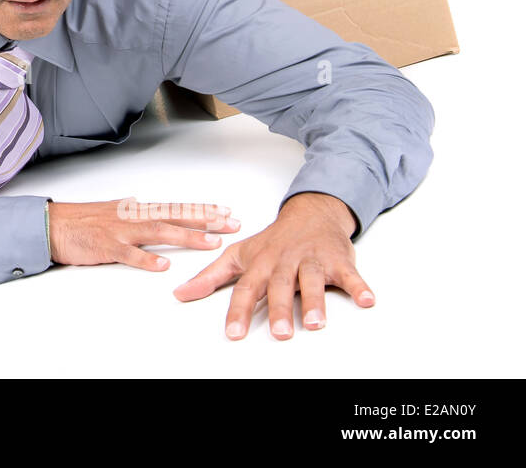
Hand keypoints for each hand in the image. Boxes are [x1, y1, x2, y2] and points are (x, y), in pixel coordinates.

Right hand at [48, 196, 240, 268]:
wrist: (53, 224)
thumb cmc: (82, 221)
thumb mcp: (113, 211)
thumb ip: (132, 212)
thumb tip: (146, 206)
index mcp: (136, 210)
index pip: (176, 207)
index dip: (202, 210)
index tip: (226, 212)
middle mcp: (133, 216)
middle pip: (175, 216)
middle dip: (206, 220)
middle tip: (232, 224)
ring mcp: (120, 231)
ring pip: (158, 231)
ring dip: (186, 236)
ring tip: (210, 243)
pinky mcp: (106, 247)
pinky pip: (129, 254)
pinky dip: (146, 259)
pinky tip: (163, 265)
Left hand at [171, 191, 373, 339]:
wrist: (309, 213)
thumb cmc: (272, 241)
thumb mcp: (238, 255)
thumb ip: (210, 277)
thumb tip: (180, 294)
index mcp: (260, 263)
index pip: (246, 289)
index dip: (239, 311)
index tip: (233, 334)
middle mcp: (284, 261)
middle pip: (281, 287)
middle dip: (280, 310)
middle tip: (280, 334)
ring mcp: (312, 260)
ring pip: (313, 281)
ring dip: (316, 302)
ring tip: (316, 323)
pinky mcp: (338, 261)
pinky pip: (351, 275)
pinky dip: (360, 287)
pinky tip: (367, 300)